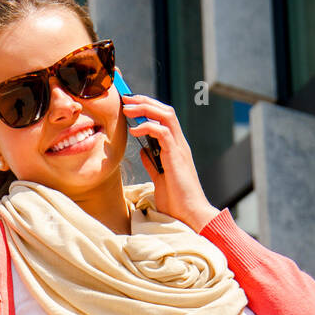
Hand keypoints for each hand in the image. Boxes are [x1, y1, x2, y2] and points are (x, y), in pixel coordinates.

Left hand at [121, 95, 219, 232]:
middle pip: (165, 110)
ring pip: (166, 115)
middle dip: (144, 101)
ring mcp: (180, 149)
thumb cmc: (176, 200)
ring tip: (127, 109)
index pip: (164, 118)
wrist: (189, 214)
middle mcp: (179, 144)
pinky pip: (163, 132)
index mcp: (175, 148)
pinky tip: (134, 130)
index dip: (147, 108)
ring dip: (145, 108)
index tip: (129, 105)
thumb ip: (152, 162)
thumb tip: (143, 150)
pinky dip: (147, 126)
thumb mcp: (159, 178)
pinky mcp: (176, 156)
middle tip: (125, 99)